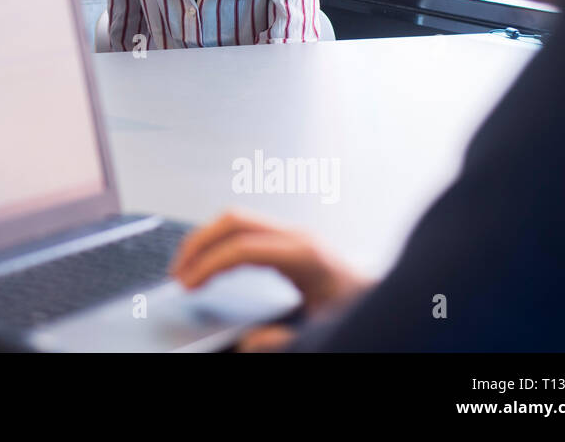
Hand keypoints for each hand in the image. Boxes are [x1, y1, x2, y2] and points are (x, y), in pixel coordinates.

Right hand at [170, 210, 368, 349]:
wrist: (387, 303)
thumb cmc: (360, 315)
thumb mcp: (326, 332)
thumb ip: (287, 340)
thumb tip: (249, 343)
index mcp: (305, 255)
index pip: (242, 247)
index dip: (209, 265)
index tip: (188, 285)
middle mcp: (297, 237)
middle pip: (234, 221)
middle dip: (199, 244)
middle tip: (177, 274)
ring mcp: (293, 235)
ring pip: (236, 221)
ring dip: (206, 240)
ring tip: (186, 270)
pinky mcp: (288, 242)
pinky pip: (244, 232)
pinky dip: (220, 245)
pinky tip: (210, 267)